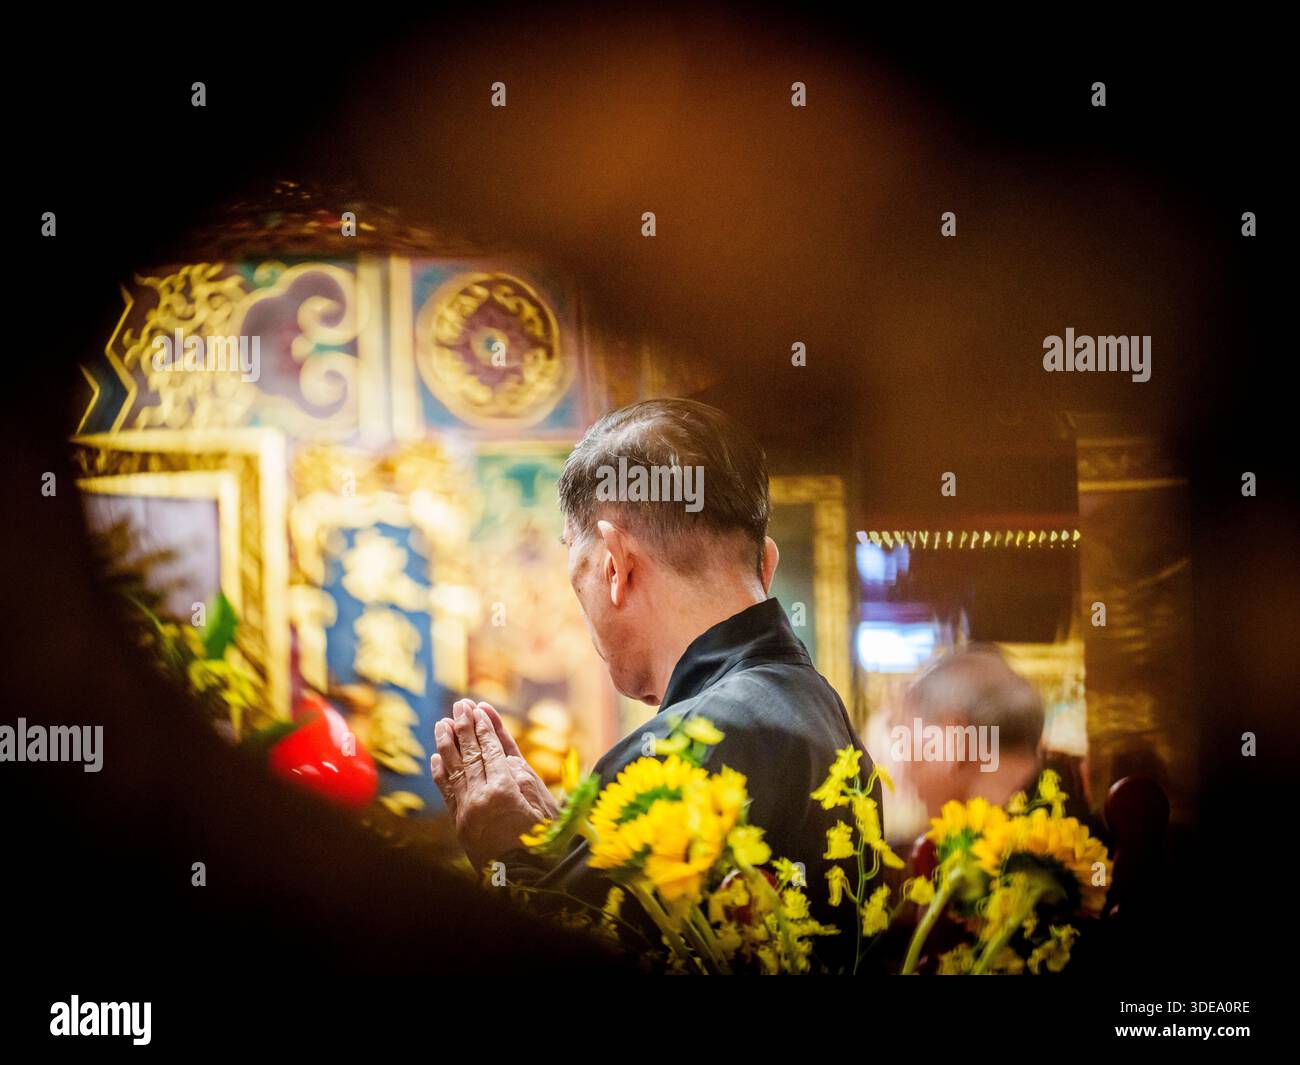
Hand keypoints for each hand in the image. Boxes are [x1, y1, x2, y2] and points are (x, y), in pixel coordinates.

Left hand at [430, 699, 559, 868]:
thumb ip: (523, 778)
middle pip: (470, 755)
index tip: (478, 707)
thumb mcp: (543, 805)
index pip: (491, 749)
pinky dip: (441, 774)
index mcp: (504, 789)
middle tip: (459, 705)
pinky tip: (437, 758)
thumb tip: (505, 758)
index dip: (484, 727)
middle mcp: (481, 796)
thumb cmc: (546, 842)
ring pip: (454, 770)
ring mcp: (467, 811)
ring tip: (442, 724)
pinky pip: (448, 793)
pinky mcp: (460, 824)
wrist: (527, 880)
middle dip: (464, 728)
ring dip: (447, 744)